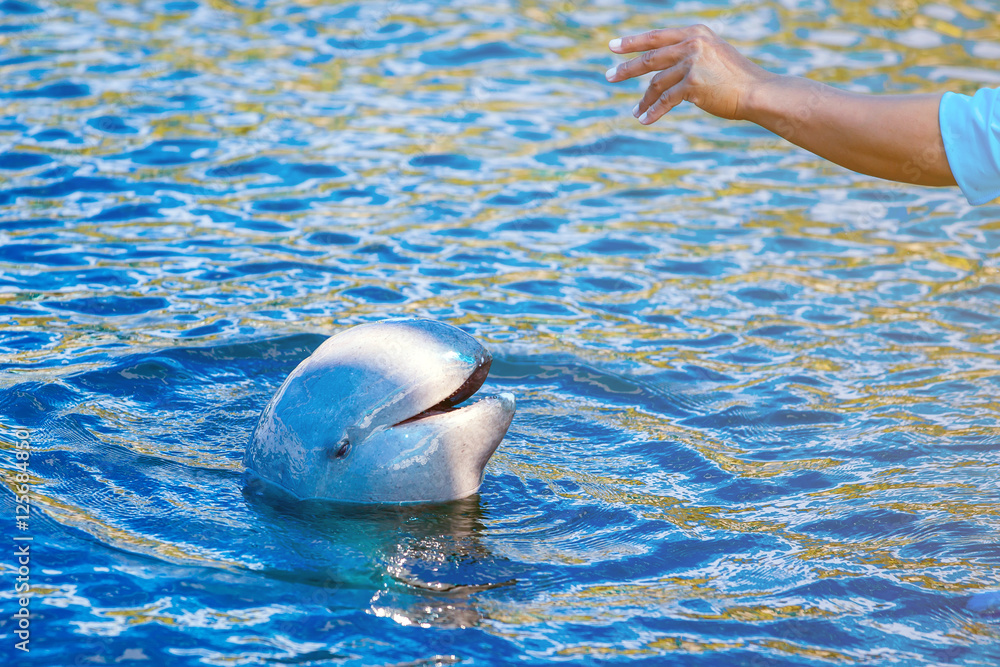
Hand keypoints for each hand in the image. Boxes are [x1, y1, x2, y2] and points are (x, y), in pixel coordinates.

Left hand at [605, 25, 775, 123]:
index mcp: (695, 33)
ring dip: (644, 100)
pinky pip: (665, 100)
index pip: (656, 37)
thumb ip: (689, 54)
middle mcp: (692, 44)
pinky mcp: (693, 84)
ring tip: (635, 111)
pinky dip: (654, 111)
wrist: (757, 91)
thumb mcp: (713, 55)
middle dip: (626, 69)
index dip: (632, 42)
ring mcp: (692, 63)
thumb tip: (664, 66)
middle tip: (609, 77)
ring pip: (656, 83)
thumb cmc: (736, 78)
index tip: (613, 46)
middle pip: (649, 57)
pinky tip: (644, 120)